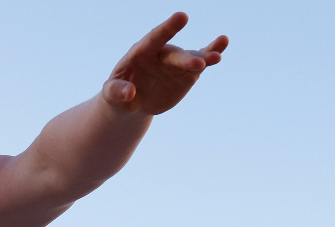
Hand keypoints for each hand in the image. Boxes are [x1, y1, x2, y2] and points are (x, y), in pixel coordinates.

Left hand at [103, 12, 226, 115]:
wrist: (131, 102)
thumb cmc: (117, 94)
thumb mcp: (110, 94)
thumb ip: (116, 91)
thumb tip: (129, 93)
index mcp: (140, 53)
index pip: (154, 38)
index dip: (167, 28)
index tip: (182, 16)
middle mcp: (161, 54)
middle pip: (175, 55)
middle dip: (186, 58)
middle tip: (198, 63)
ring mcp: (175, 63)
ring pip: (192, 58)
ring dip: (204, 58)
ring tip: (217, 58)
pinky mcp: (187, 73)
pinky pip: (202, 62)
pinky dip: (212, 54)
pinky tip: (223, 45)